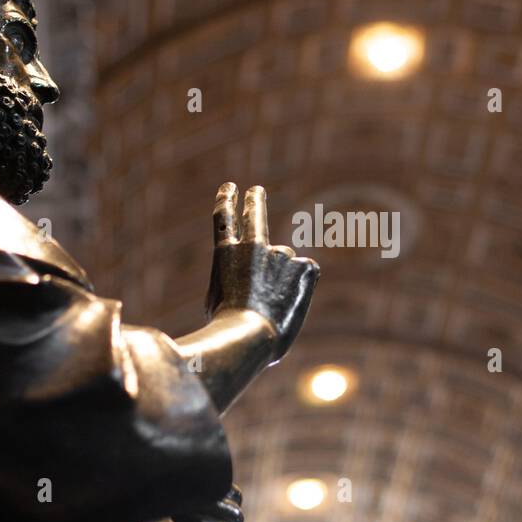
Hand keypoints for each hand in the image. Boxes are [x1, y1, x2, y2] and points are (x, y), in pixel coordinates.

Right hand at [206, 183, 318, 360]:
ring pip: (284, 267)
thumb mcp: (217, 304)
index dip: (226, 201)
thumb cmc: (227, 329)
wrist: (248, 334)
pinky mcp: (304, 266)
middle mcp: (252, 247)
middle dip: (254, 200)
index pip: (224, 219)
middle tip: (256, 190)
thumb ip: (233, 285)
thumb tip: (250, 287)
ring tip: (271, 309)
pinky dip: (299, 291)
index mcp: (225, 254)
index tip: (230, 187)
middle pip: (254, 216)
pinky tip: (287, 306)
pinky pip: (304, 277)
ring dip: (280, 285)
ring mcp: (280, 254)